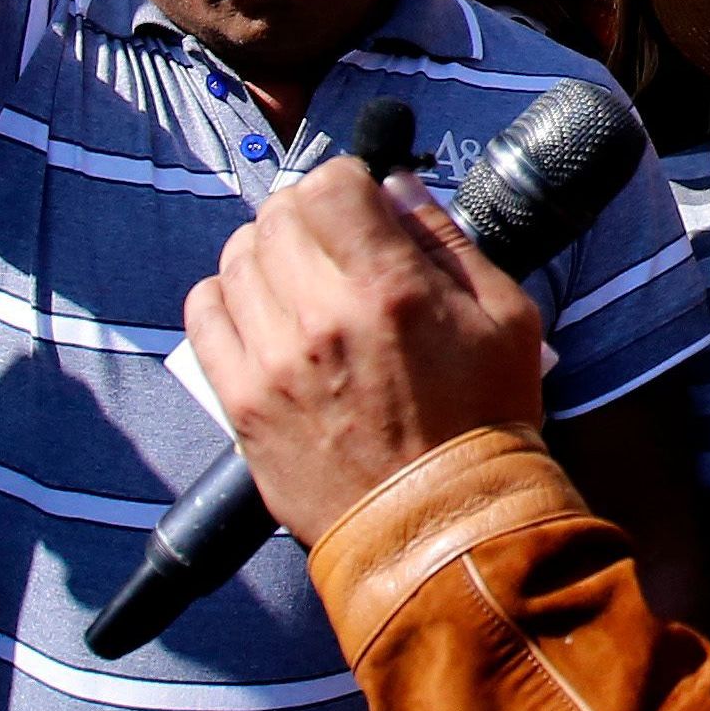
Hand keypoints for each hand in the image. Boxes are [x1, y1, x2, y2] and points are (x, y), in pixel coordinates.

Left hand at [184, 144, 551, 545]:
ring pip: (235, 257)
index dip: (347, 181)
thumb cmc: (484, 424)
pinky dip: (226, 298)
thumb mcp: (506, 318)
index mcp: (390, 289)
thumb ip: (447, 242)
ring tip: (301, 280)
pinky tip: (262, 313)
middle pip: (276, 215)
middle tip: (336, 242)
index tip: (362, 202)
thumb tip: (395, 187)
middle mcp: (320, 317)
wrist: (440, 529)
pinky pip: (203, 315)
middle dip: (307, 215)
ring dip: (267, 253)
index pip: (330, 185)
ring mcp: (272, 362)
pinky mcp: (242, 402)